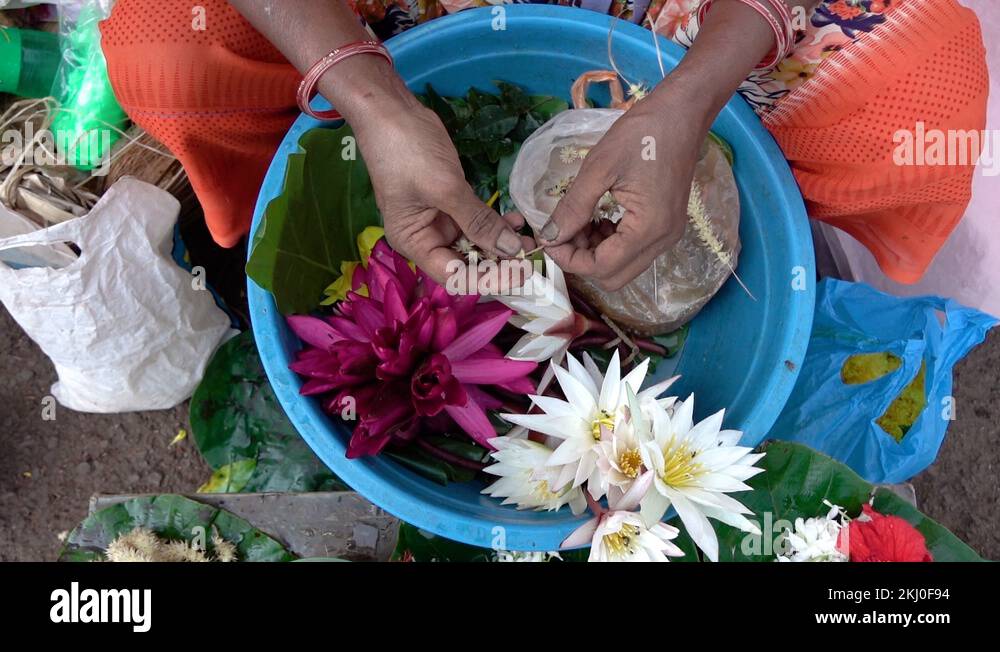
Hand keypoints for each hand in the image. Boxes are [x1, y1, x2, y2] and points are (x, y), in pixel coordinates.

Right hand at [352, 90, 531, 284]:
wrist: (389, 110)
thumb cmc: (408, 152)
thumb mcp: (445, 188)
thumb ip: (479, 222)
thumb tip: (511, 250)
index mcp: (414, 243)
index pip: (455, 276)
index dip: (488, 280)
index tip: (520, 275)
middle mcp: (425, 237)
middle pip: (466, 263)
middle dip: (498, 261)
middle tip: (532, 257)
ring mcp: (438, 219)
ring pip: (474, 242)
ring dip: (500, 241)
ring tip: (529, 237)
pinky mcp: (449, 200)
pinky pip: (475, 220)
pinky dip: (494, 221)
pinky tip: (515, 219)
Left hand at [541, 85, 709, 290]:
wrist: (682, 113)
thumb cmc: (642, 134)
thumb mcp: (599, 167)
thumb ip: (573, 207)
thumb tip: (549, 235)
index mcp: (649, 229)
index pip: (602, 268)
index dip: (569, 259)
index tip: (548, 238)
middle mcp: (662, 241)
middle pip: (613, 276)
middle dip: (582, 260)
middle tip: (563, 231)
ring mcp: (667, 235)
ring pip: (622, 266)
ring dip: (595, 252)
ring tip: (578, 222)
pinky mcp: (666, 226)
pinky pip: (633, 251)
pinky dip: (610, 243)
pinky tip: (596, 219)